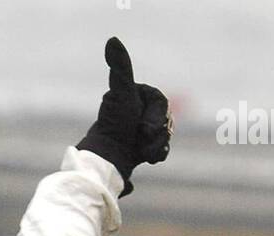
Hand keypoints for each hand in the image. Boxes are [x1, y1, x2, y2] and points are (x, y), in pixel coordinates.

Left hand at [77, 37, 172, 193]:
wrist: (108, 158)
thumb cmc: (114, 124)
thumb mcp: (120, 92)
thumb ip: (120, 67)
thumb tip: (112, 39)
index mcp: (137, 95)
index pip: (161, 102)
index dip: (157, 116)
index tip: (145, 127)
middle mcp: (139, 110)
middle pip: (166, 119)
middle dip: (157, 132)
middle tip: (143, 138)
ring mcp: (142, 129)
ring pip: (165, 134)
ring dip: (156, 144)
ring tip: (141, 150)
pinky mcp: (142, 147)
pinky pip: (162, 148)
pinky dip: (157, 153)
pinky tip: (147, 158)